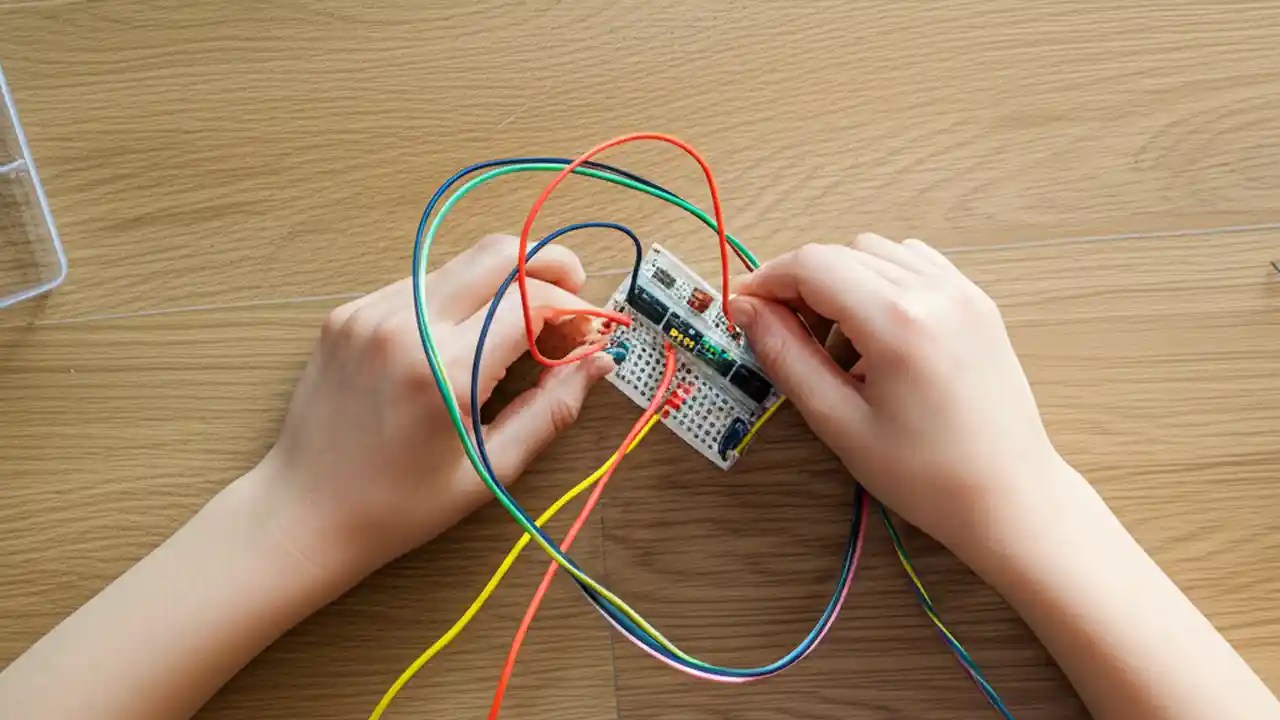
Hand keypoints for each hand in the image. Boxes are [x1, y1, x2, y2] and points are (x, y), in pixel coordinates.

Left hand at [251, 234, 613, 581]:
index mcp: (442, 372)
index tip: (590, 328)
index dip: (574, 308)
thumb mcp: (491, 468)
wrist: (304, 511)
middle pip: (497, 253)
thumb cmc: (399, 505)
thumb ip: (552, 410)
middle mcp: (402, 327)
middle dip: (548, 265)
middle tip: (572, 294)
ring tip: (519, 325)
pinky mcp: (347, 313)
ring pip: (458, 263)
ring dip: (501, 281)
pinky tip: (463, 336)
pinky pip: (419, 283)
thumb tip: (599, 362)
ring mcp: (368, 313)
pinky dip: (455, 298)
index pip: (530, 302)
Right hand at [730, 233, 1073, 553]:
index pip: (812, 265)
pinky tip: (873, 334)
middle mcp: (935, 291)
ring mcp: (963, 292)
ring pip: (877, 251)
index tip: (742, 309)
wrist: (1011, 498)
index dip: (766, 281)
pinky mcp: (977, 303)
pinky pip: (914, 264)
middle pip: (841, 252)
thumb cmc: (929, 476)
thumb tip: (748, 312)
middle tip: (780, 333)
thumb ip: (787, 357)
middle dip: (799, 283)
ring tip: (834, 343)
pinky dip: (880, 282)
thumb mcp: (840, 422)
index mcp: (899, 321)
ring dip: (841, 281)